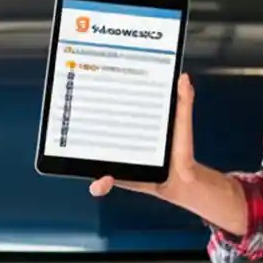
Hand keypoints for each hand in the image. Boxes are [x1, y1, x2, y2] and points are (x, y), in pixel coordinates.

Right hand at [89, 73, 197, 199]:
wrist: (184, 180)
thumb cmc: (182, 148)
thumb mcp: (182, 122)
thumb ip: (183, 102)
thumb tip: (184, 78)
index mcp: (134, 122)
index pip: (113, 109)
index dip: (99, 102)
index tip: (88, 95)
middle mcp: (123, 140)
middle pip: (96, 132)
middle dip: (82, 130)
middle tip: (77, 127)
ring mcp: (120, 159)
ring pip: (95, 158)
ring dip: (86, 160)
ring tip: (90, 162)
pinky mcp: (122, 176)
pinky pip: (103, 181)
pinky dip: (99, 185)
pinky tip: (102, 183)